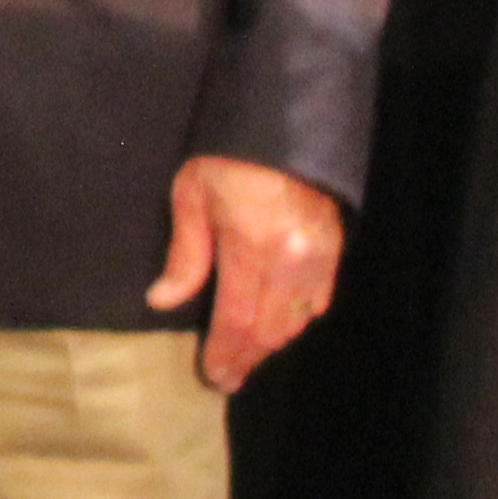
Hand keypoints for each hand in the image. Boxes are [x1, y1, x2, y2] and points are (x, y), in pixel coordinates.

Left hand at [152, 154, 340, 391]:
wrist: (283, 121)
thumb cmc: (227, 157)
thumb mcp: (191, 197)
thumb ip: (184, 256)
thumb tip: (162, 300)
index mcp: (251, 248)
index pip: (236, 322)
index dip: (225, 355)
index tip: (213, 377)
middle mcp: (291, 260)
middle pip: (270, 331)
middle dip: (247, 358)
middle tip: (227, 377)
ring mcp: (319, 256)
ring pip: (297, 321)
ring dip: (271, 342)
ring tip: (247, 354)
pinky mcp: (335, 247)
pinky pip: (319, 299)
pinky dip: (298, 318)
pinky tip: (279, 324)